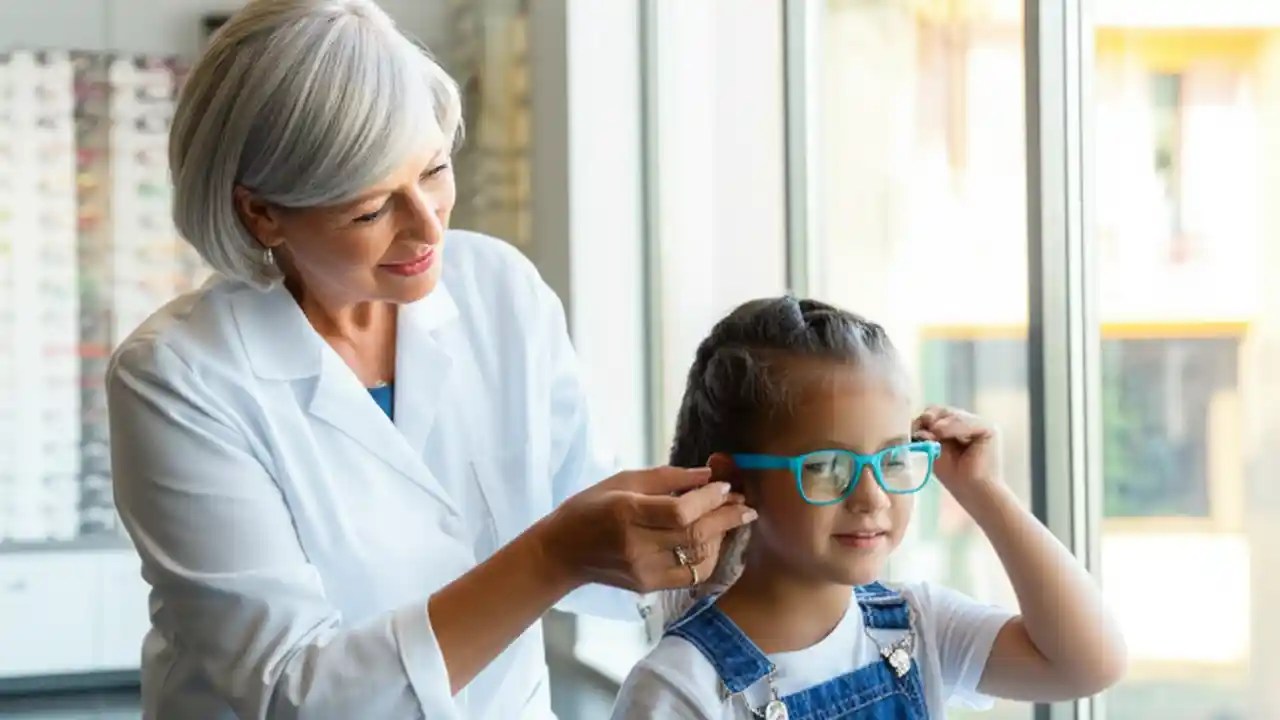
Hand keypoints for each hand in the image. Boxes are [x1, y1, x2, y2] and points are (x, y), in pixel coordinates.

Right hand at [541, 467, 757, 593]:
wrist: (562, 552)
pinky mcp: (649, 586)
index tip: (726, 486)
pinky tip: (712, 540)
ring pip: (699, 558)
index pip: (681, 512)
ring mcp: (644, 571)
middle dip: (727, 518)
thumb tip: (707, 475)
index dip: (710, 500)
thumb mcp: (623, 481)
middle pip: (695, 536)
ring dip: (722, 538)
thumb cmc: (590, 507)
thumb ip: (667, 478)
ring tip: (731, 519)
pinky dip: (708, 557)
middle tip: (746, 504)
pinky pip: (691, 574)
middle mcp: (637, 546)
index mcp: (627, 514)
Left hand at [912, 406, 1000, 492]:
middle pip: (944, 411)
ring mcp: (979, 424)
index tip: (914, 429)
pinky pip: (967, 421)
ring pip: (954, 414)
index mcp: (954, 427)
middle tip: (921, 427)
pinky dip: (952, 426)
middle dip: (930, 418)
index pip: (936, 414)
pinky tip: (940, 432)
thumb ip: (926, 434)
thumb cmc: (952, 475)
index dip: (923, 419)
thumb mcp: (933, 449)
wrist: (971, 491)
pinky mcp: (989, 429)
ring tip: (932, 432)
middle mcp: (968, 423)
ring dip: (940, 423)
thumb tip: (918, 420)